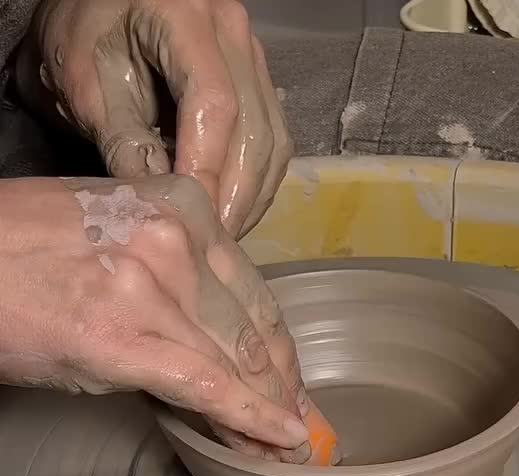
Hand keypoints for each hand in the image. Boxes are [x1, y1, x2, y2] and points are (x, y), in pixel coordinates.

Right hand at [0, 174, 309, 460]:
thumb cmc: (19, 252)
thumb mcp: (111, 236)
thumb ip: (170, 271)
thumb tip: (209, 332)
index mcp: (180, 206)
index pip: (251, 290)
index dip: (278, 349)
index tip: (292, 385)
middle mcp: (176, 240)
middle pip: (254, 330)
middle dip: (282, 389)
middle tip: (300, 429)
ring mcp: (153, 289)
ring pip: (238, 363)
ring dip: (269, 415)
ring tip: (286, 451)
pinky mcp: (126, 339)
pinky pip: (209, 388)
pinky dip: (251, 422)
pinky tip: (279, 443)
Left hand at [15, 0, 290, 237]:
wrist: (96, 7)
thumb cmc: (82, 34)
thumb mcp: (86, 83)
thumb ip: (123, 140)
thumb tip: (161, 205)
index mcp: (185, 16)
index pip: (214, 105)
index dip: (207, 170)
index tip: (191, 219)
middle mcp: (232, 30)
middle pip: (255, 130)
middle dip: (234, 196)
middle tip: (209, 245)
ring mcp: (251, 54)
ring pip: (271, 141)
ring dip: (249, 196)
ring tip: (219, 237)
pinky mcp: (256, 79)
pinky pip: (271, 140)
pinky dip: (254, 183)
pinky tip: (229, 211)